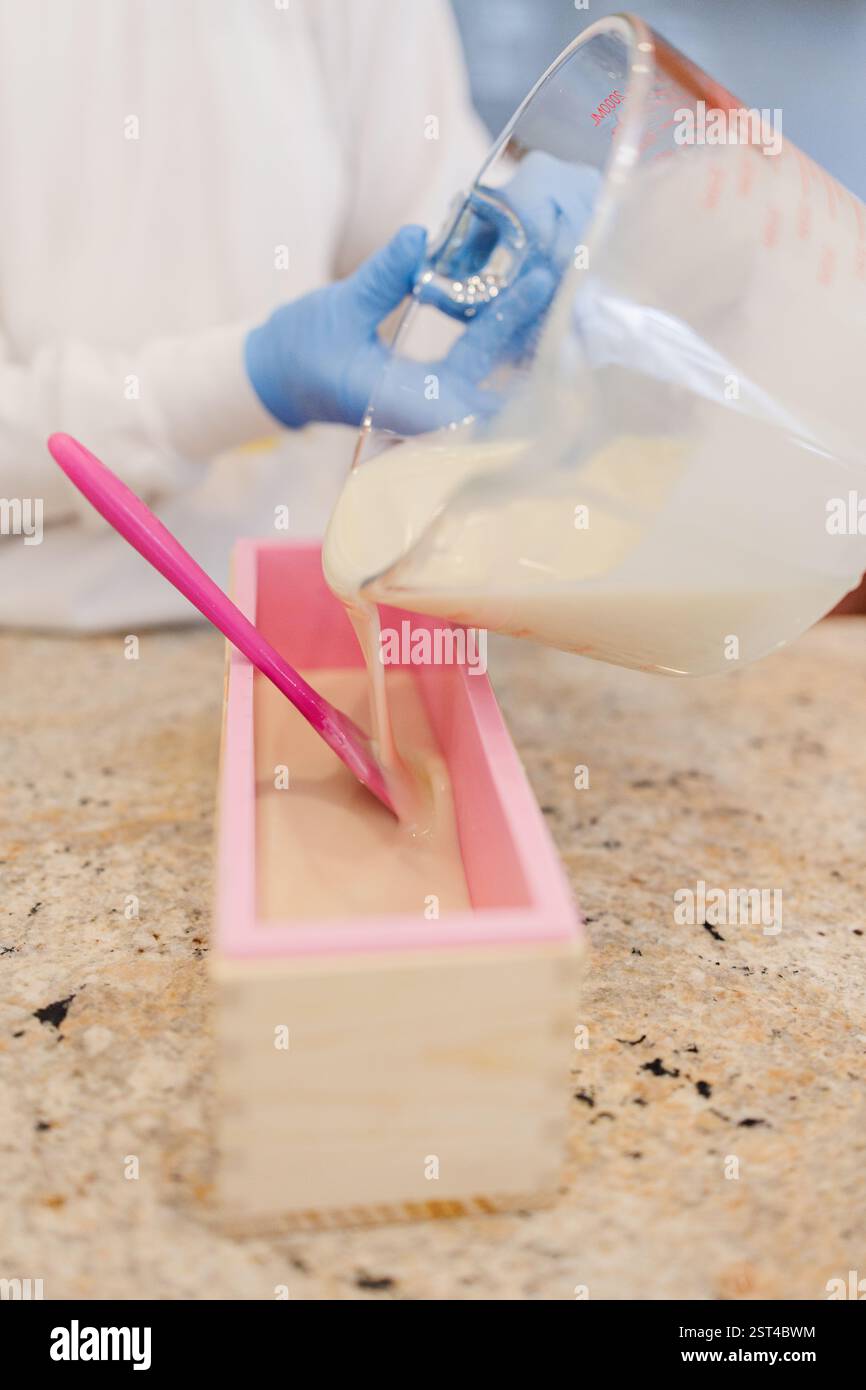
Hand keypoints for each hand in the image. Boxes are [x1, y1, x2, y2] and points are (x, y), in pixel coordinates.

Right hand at [245, 224, 555, 434]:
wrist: (280, 375)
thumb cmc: (300, 350)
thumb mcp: (337, 308)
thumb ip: (381, 277)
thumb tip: (417, 237)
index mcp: (400, 404)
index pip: (468, 408)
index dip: (510, 383)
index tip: (540, 336)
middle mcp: (426, 411)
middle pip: (496, 394)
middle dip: (530, 350)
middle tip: (561, 289)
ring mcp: (435, 400)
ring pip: (495, 376)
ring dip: (521, 337)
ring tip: (550, 282)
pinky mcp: (437, 385)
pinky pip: (482, 365)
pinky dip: (502, 335)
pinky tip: (525, 298)